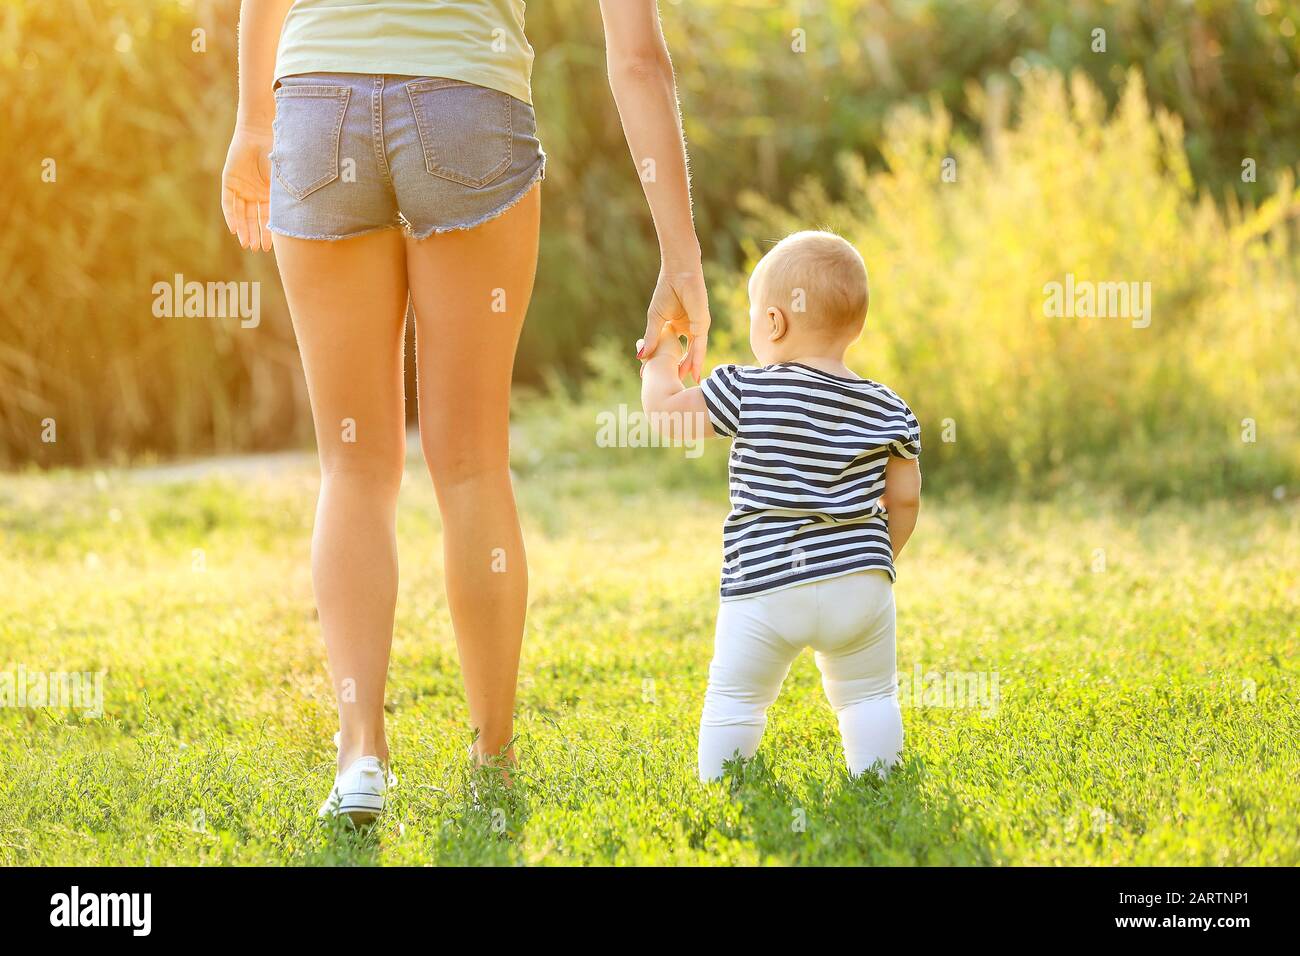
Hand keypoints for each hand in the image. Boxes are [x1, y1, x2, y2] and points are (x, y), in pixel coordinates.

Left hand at [221, 124, 274, 251]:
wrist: (262, 134)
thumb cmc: (279, 156)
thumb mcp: (284, 182)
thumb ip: (284, 200)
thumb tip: (292, 225)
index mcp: (271, 194)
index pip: (269, 218)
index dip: (268, 233)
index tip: (269, 248)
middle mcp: (256, 193)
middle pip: (254, 219)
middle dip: (255, 235)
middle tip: (256, 249)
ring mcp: (243, 188)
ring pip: (241, 214)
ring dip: (244, 229)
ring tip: (246, 244)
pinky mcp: (230, 181)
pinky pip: (228, 203)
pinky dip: (231, 216)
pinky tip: (234, 230)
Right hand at [637, 264, 709, 382]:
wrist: (679, 274)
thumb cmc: (667, 291)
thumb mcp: (655, 320)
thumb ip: (651, 338)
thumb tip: (640, 356)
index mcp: (677, 327)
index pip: (671, 350)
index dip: (664, 363)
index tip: (654, 378)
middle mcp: (689, 330)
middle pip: (684, 354)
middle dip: (679, 370)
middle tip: (674, 386)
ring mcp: (697, 328)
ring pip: (693, 353)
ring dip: (689, 368)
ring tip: (685, 383)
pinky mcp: (702, 325)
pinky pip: (699, 345)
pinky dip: (696, 358)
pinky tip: (694, 371)